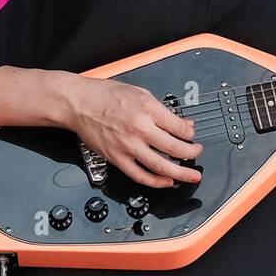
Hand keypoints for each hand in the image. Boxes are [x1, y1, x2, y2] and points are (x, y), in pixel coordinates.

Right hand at [65, 77, 203, 187]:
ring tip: (191, 176)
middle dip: (191, 153)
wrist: (78, 103)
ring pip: (160, 166)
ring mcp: (127, 146)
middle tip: (197, 153)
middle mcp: (139, 128)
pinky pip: (139, 175)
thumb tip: (182, 123)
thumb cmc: (105, 95)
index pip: (179, 127)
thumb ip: (163, 110)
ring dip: (180, 174)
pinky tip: (166, 182)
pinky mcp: (116, 158)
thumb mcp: (140, 93)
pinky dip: (156, 182)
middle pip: (174, 148)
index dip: (191, 134)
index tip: (192, 136)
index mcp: (147, 109)